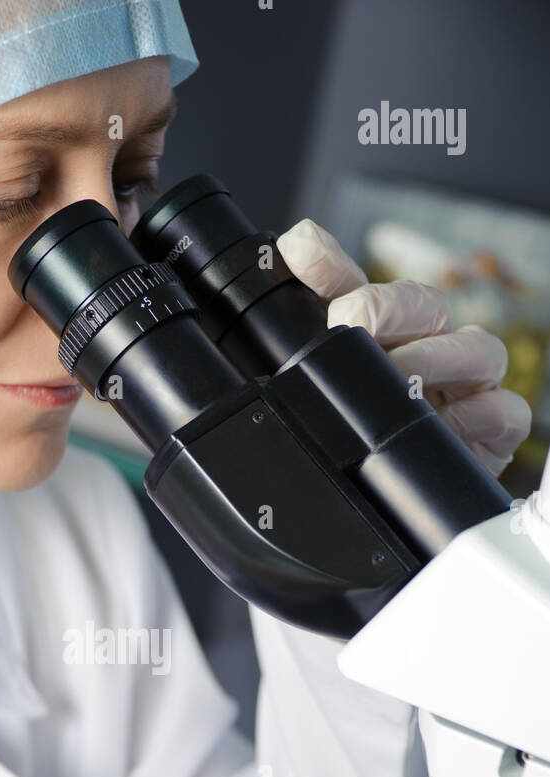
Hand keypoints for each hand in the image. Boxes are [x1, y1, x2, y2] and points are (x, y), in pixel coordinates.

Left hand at [277, 218, 529, 475]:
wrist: (398, 507)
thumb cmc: (368, 434)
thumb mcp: (322, 384)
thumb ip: (303, 322)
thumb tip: (289, 252)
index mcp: (381, 333)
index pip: (355, 283)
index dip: (327, 264)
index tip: (299, 255)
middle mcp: (428, 348)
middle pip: (426, 305)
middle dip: (389, 308)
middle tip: (352, 323)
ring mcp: (465, 386)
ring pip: (477, 349)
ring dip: (436, 358)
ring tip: (401, 377)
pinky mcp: (492, 430)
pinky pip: (505, 410)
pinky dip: (481, 413)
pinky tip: (448, 422)